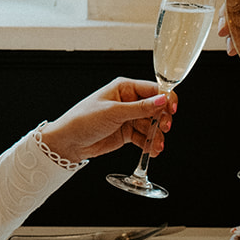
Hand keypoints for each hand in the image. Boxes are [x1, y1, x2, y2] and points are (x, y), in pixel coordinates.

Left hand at [39, 78, 176, 163]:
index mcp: (125, 88)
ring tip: (156, 146)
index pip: (153, 90)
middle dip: (161, 119)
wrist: (68, 142)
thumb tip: (163, 101)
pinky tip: (152, 151)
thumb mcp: (114, 112)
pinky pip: (144, 137)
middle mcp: (129, 101)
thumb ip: (141, 108)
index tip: (171, 110)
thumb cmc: (83, 120)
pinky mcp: (126, 133)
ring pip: (151, 125)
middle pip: (156, 108)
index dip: (165, 99)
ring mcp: (128, 118)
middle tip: (163, 128)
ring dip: (156, 136)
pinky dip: (149, 144)